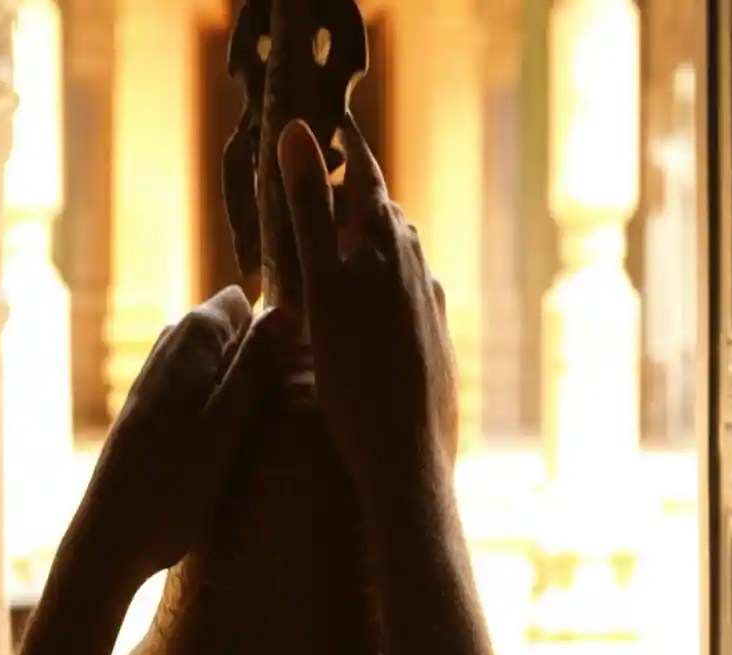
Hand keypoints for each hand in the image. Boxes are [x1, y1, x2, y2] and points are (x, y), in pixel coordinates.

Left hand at [89, 286, 291, 580]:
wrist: (115, 536)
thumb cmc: (173, 482)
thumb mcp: (227, 419)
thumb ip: (255, 362)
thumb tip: (287, 308)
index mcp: (190, 338)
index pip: (243, 302)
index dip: (271, 325)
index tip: (297, 364)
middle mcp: (170, 349)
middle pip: (231, 331)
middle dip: (260, 356)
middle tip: (288, 401)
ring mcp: (161, 381)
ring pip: (219, 363)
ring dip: (244, 386)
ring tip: (267, 424)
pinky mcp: (157, 413)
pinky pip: (203, 391)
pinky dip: (223, 406)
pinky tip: (237, 440)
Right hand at [278, 117, 456, 488]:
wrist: (407, 457)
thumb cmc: (356, 374)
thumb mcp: (319, 286)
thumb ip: (309, 208)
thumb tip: (295, 130)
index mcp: (389, 247)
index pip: (367, 178)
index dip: (347, 148)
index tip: (331, 120)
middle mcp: (419, 269)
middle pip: (386, 218)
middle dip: (357, 198)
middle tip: (328, 184)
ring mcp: (432, 307)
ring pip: (401, 259)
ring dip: (372, 244)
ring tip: (343, 246)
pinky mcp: (436, 342)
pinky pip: (409, 297)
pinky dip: (384, 286)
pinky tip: (371, 311)